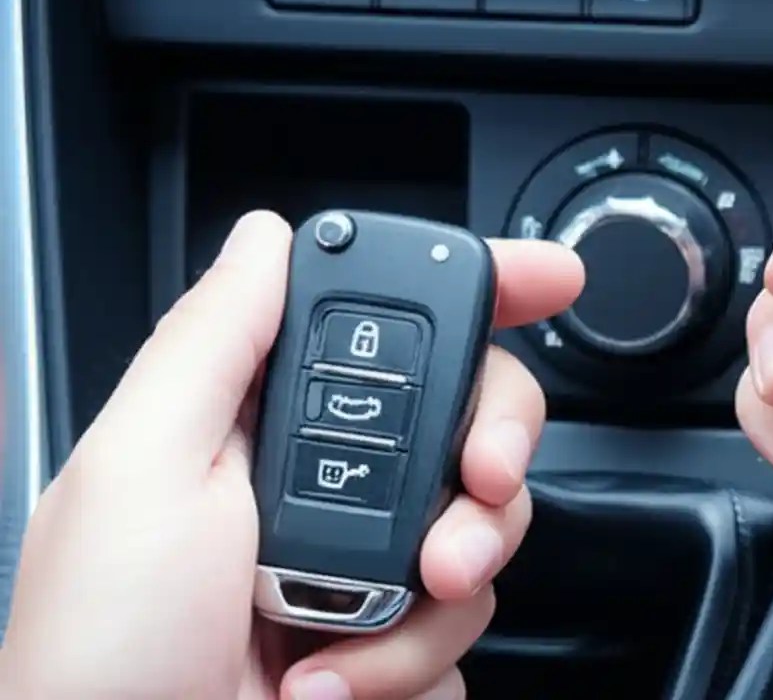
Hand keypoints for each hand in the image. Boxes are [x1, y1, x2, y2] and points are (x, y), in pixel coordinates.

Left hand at [0, 211, 584, 699]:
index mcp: (267, 426)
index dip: (480, 291)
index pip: (393, 329)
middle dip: (495, 452)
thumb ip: (213, 341)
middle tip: (479, 486)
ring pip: (484, 536)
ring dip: (434, 596)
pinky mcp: (398, 652)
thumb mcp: (139, 469)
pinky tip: (334, 687)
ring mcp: (371, 576)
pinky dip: (413, 667)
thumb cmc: (100, 652)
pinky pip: (468, 633)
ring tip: (347, 644)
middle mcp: (330, 490)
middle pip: (474, 422)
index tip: (551, 281)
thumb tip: (271, 238)